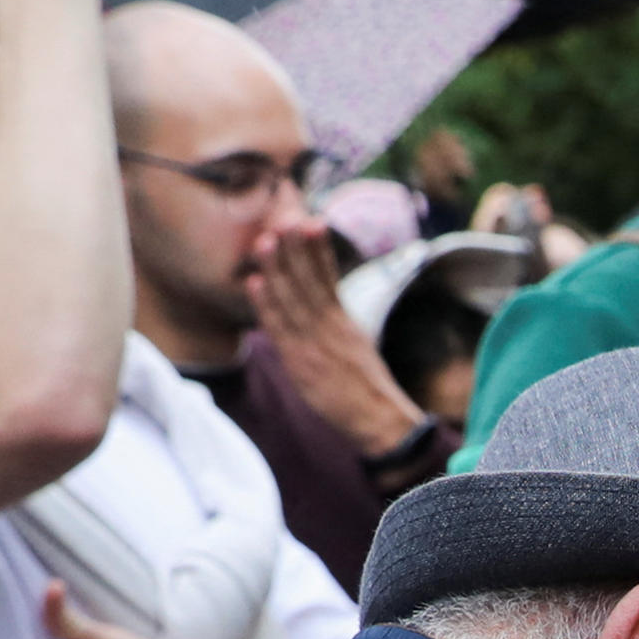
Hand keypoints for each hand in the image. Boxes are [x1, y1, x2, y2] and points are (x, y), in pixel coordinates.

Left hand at [245, 226, 432, 459]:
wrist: (382, 422)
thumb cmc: (370, 394)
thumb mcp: (359, 353)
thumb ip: (340, 332)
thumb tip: (328, 317)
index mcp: (346, 323)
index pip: (330, 278)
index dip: (319, 250)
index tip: (312, 220)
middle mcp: (332, 327)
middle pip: (311, 281)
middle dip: (297, 248)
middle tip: (286, 216)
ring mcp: (317, 343)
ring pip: (294, 299)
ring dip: (278, 269)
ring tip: (266, 241)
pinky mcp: (303, 363)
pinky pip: (280, 329)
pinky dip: (267, 305)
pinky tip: (256, 283)